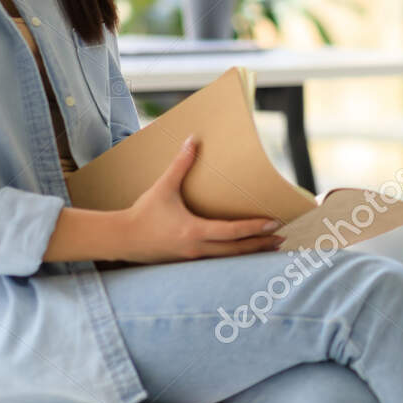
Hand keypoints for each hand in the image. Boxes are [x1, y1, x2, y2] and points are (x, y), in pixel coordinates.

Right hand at [114, 135, 286, 263]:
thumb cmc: (143, 212)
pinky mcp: (186, 262)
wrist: (120, 238)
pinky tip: (241, 252)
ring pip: (227, 259)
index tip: (275, 223)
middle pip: (237, 250)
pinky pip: (215, 262)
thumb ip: (180, 164)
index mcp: (194, 231)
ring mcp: (192, 259)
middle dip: (260, 244)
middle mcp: (197, 249)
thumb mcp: (164, 187)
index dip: (255, 228)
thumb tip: (193, 140)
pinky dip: (232, 257)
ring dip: (249, 253)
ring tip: (269, 247)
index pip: (233, 231)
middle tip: (282, 238)